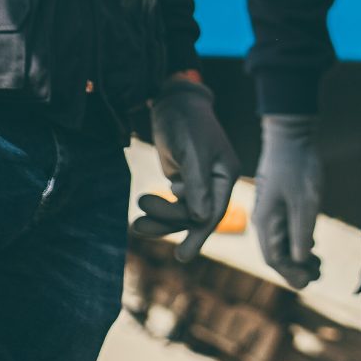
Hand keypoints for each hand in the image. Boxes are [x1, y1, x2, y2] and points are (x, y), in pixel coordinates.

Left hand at [139, 74, 240, 263]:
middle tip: (138, 226)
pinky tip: (142, 210)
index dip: (199, 235)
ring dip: (159, 218)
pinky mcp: (184, 181)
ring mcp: (199, 184)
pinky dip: (159, 209)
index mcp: (225, 175)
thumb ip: (198, 185)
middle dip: (168, 221)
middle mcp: (215, 183)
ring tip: (135, 223)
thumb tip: (202, 219)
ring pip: (181, 213)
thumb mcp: (192, 151)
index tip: (183, 257)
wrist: (172, 103)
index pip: (214, 211)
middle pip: (194, 216)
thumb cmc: (186, 122)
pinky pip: (173, 204)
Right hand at [253, 114, 322, 289]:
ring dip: (298, 258)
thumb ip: (301, 232)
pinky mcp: (279, 204)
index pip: (275, 258)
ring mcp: (271, 212)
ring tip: (319, 266)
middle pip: (276, 254)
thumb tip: (299, 261)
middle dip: (296, 269)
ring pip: (282, 243)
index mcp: (266, 221)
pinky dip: (298, 242)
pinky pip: (286, 231)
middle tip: (318, 276)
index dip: (291, 274)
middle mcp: (264, 220)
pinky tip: (312, 247)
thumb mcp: (305, 201)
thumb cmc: (299, 167)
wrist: (292, 136)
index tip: (310, 282)